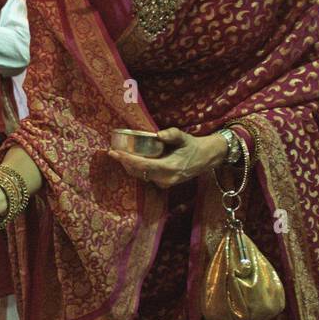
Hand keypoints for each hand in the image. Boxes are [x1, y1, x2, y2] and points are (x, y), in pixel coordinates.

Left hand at [107, 126, 226, 188]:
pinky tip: (130, 161)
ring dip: (129, 166)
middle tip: (112, 152)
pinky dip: (137, 169)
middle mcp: (166, 179)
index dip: (128, 160)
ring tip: (118, 155)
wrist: (206, 158)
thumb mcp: (184, 137)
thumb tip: (159, 134)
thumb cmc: (192, 145)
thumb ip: (172, 134)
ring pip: (141, 176)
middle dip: (125, 163)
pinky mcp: (164, 184)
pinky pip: (146, 177)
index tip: (115, 153)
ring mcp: (165, 184)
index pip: (144, 165)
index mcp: (170, 168)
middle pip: (139, 172)